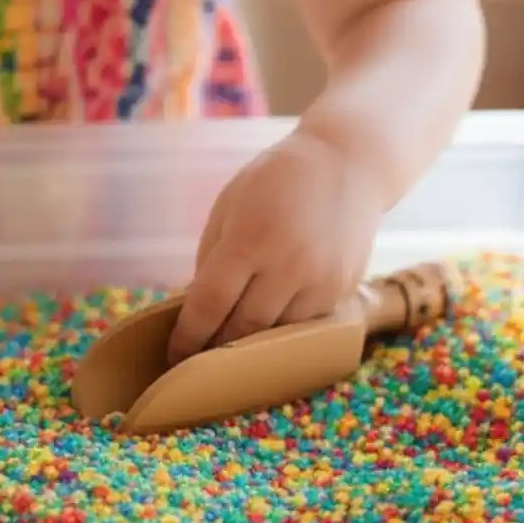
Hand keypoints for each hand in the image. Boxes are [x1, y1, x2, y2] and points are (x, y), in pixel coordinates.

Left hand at [167, 130, 385, 364]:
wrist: (349, 163)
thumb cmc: (275, 182)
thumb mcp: (229, 207)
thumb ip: (209, 259)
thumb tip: (195, 311)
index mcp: (250, 239)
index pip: (211, 304)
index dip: (188, 336)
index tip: (174, 355)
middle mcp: (289, 264)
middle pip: (243, 327)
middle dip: (215, 347)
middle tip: (196, 360)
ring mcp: (321, 280)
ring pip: (276, 332)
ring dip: (250, 341)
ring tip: (229, 344)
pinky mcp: (343, 289)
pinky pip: (304, 323)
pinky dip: (282, 326)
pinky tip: (268, 320)